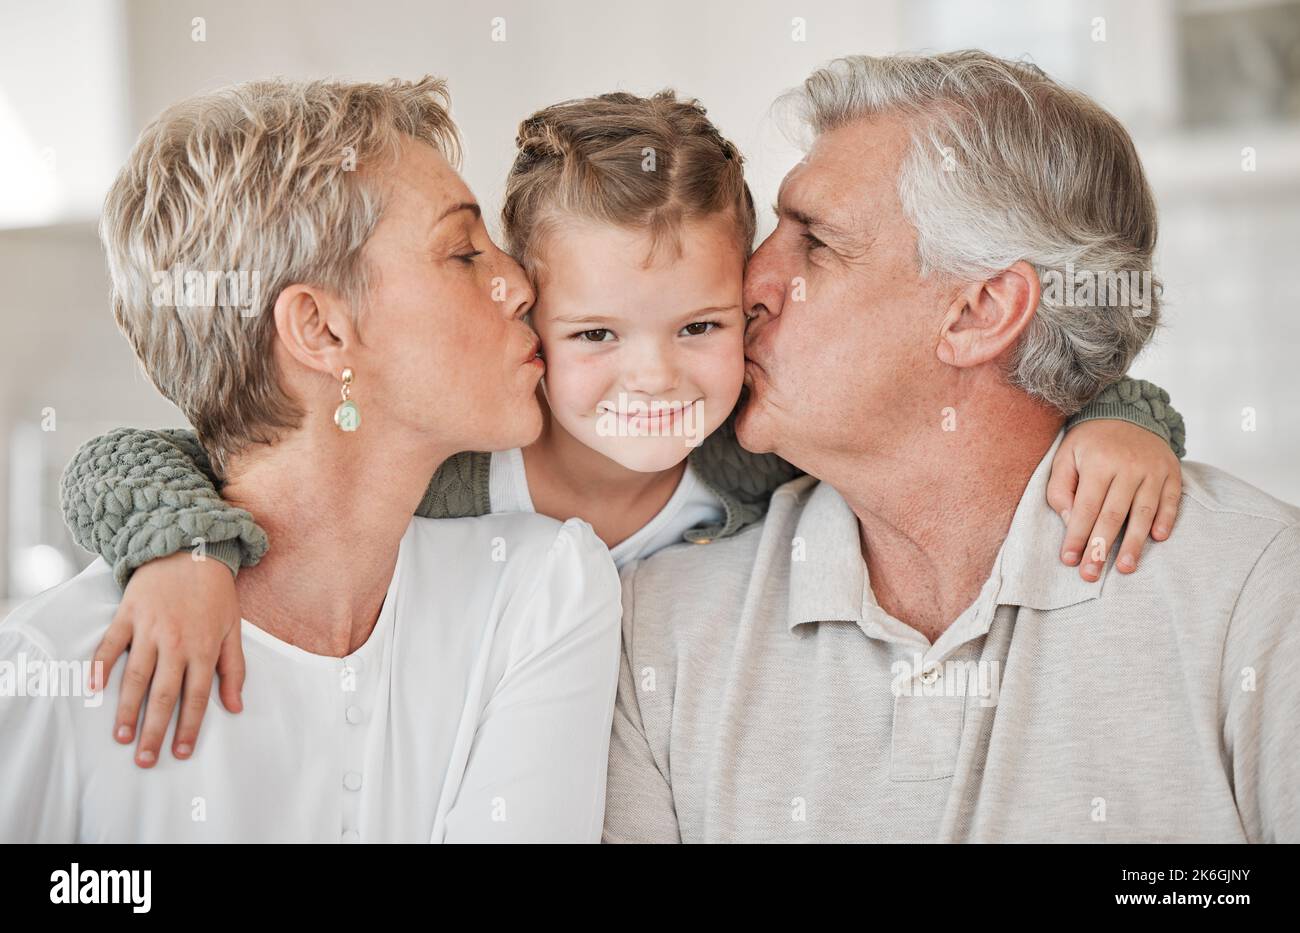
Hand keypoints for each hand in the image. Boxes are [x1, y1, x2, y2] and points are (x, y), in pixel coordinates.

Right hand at [87, 549, 243, 766]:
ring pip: (136, 677)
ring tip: (122, 737)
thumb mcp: (233, 629)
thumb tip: (235, 706)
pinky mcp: (128, 614)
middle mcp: (176, 642)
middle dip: (155, 730)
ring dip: (128, 709)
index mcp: (203, 648)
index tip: (180, 752)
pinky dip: (101, 666)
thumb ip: (234, 669)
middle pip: (164, 695)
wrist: (190, 549)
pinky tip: (94, 689)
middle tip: (146, 759)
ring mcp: (150, 629)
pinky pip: (111, 644)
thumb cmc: (214, 594)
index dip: (189, 727)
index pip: (197, 697)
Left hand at [1047, 420, 1181, 581]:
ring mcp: (1153, 469)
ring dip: (1135, 543)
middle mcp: (1127, 467)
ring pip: (1144, 512)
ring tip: (1124, 568)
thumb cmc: (1089, 443)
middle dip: (1101, 548)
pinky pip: (1171, 500)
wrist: (1125, 411)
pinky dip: (1166, 520)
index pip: (1086, 507)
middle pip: (1113, 515)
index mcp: (1098, 463)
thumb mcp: (1064, 457)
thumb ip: (1060, 489)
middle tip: (1091, 575)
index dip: (1077, 535)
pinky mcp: (1171, 471)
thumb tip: (1069, 521)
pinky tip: (1158, 539)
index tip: (1069, 560)